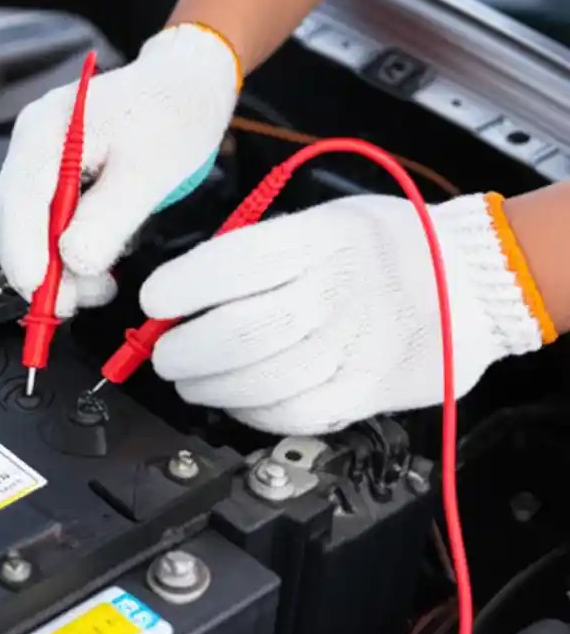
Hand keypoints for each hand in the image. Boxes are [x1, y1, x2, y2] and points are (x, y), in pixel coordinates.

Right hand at [0, 23, 239, 316]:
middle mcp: (32, 144)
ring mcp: (38, 161)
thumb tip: (74, 262)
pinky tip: (99, 258)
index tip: (45, 294)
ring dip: (55, 267)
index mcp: (48, 130)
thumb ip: (110, 216)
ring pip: (25, 230)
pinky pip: (43, 225)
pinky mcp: (52, 177)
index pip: (19, 201)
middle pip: (11, 222)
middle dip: (39, 269)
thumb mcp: (151, 169)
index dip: (25, 253)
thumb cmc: (176, 112)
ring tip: (101, 284)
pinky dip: (65, 252)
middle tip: (78, 302)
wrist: (188, 81)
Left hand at [140, 193, 551, 434]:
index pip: (235, 262)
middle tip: (164, 353)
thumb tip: (189, 287)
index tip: (154, 300)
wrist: (479, 280)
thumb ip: (265, 250)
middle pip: (241, 331)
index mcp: (323, 239)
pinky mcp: (370, 389)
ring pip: (263, 380)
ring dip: (211, 386)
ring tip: (191, 381)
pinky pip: (298, 413)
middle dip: (185, 349)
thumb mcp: (330, 220)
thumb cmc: (390, 247)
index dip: (184, 285)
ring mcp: (357, 345)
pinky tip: (237, 403)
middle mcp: (338, 292)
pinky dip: (254, 414)